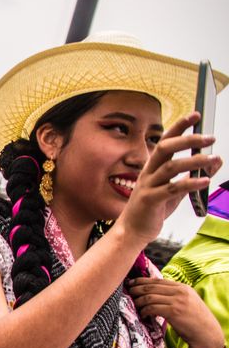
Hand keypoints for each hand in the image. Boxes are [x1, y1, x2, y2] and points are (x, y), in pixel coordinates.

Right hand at [115, 112, 220, 246]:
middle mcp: (149, 173)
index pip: (166, 141)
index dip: (180, 127)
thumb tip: (214, 161)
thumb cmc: (151, 210)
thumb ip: (192, 177)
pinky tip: (204, 181)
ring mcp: (148, 186)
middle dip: (189, 140)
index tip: (196, 116)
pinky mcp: (150, 200)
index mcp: (153, 168)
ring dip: (194, 161)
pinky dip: (190, 183)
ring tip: (213, 159)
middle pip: (166, 148)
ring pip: (171, 167)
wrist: (132, 231)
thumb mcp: (175, 191)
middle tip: (209, 138)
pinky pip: (172, 188)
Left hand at [128, 278, 223, 347]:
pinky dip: (144, 311)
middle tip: (128, 293)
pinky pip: (152, 308)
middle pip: (151, 287)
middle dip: (137, 289)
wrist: (207, 333)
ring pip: (149, 297)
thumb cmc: (194, 319)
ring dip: (139, 302)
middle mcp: (180, 291)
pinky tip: (143, 315)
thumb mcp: (186, 301)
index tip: (131, 283)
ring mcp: (177, 301)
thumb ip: (172, 295)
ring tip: (135, 306)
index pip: (157, 280)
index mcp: (182, 287)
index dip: (142, 281)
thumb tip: (151, 291)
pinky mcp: (174, 311)